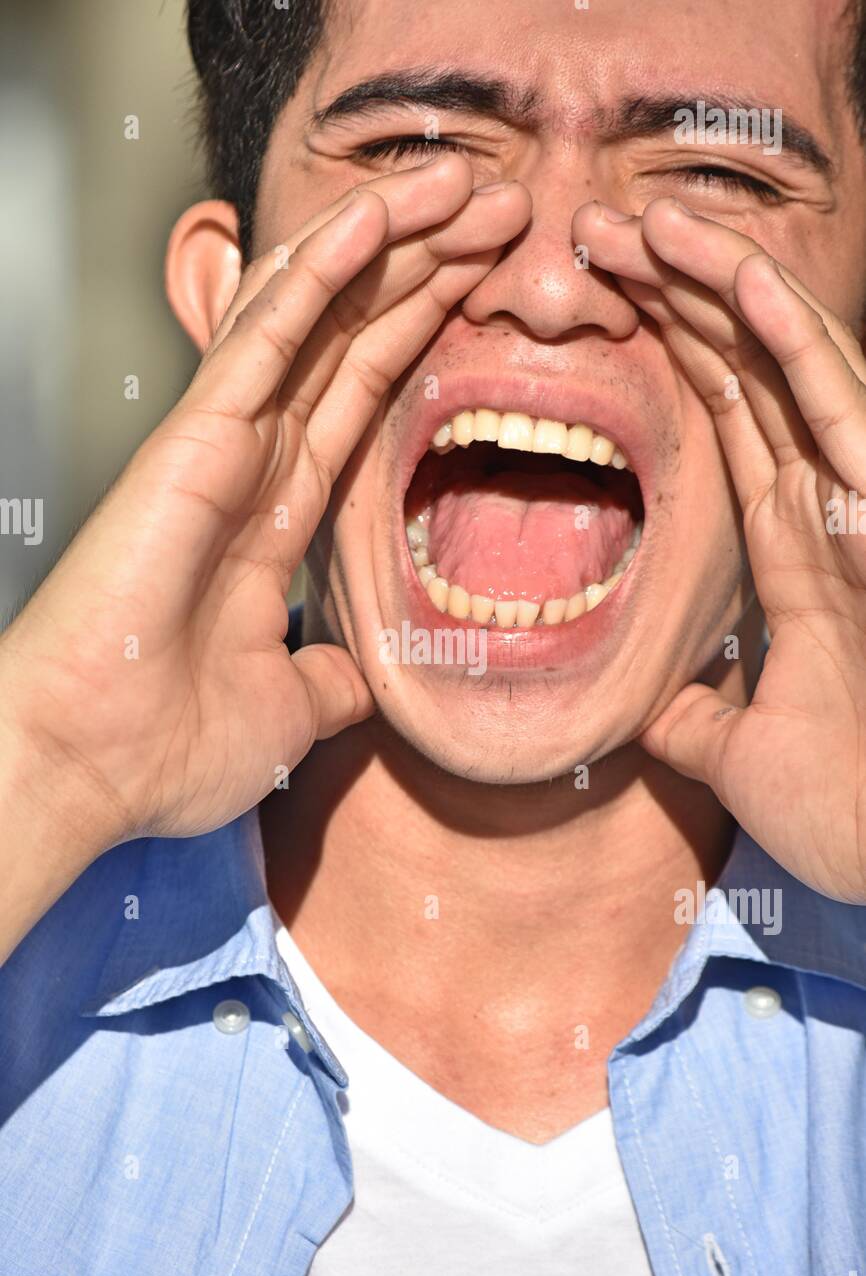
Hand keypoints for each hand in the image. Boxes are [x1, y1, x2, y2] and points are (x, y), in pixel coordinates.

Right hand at [0, 155, 530, 941]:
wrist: (93, 771)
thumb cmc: (167, 749)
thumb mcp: (286, 711)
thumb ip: (326, 678)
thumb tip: (355, 679)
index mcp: (274, 520)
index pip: (362, 400)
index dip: (421, 336)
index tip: (486, 286)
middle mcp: (250, 467)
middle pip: (351, 342)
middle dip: (425, 271)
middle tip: (502, 211)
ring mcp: (220, 446)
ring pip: (316, 320)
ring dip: (390, 248)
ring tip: (466, 186)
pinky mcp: (193, 443)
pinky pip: (266, 342)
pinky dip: (320, 276)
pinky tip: (374, 217)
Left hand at [576, 196, 865, 902]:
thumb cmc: (836, 812)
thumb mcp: (736, 750)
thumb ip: (698, 715)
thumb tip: (656, 713)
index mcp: (792, 544)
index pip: (728, 413)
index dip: (673, 346)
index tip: (606, 295)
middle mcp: (830, 507)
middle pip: (750, 368)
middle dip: (679, 292)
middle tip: (602, 231)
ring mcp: (863, 505)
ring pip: (790, 363)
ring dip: (721, 284)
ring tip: (647, 221)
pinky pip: (838, 406)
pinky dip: (793, 336)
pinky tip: (740, 275)